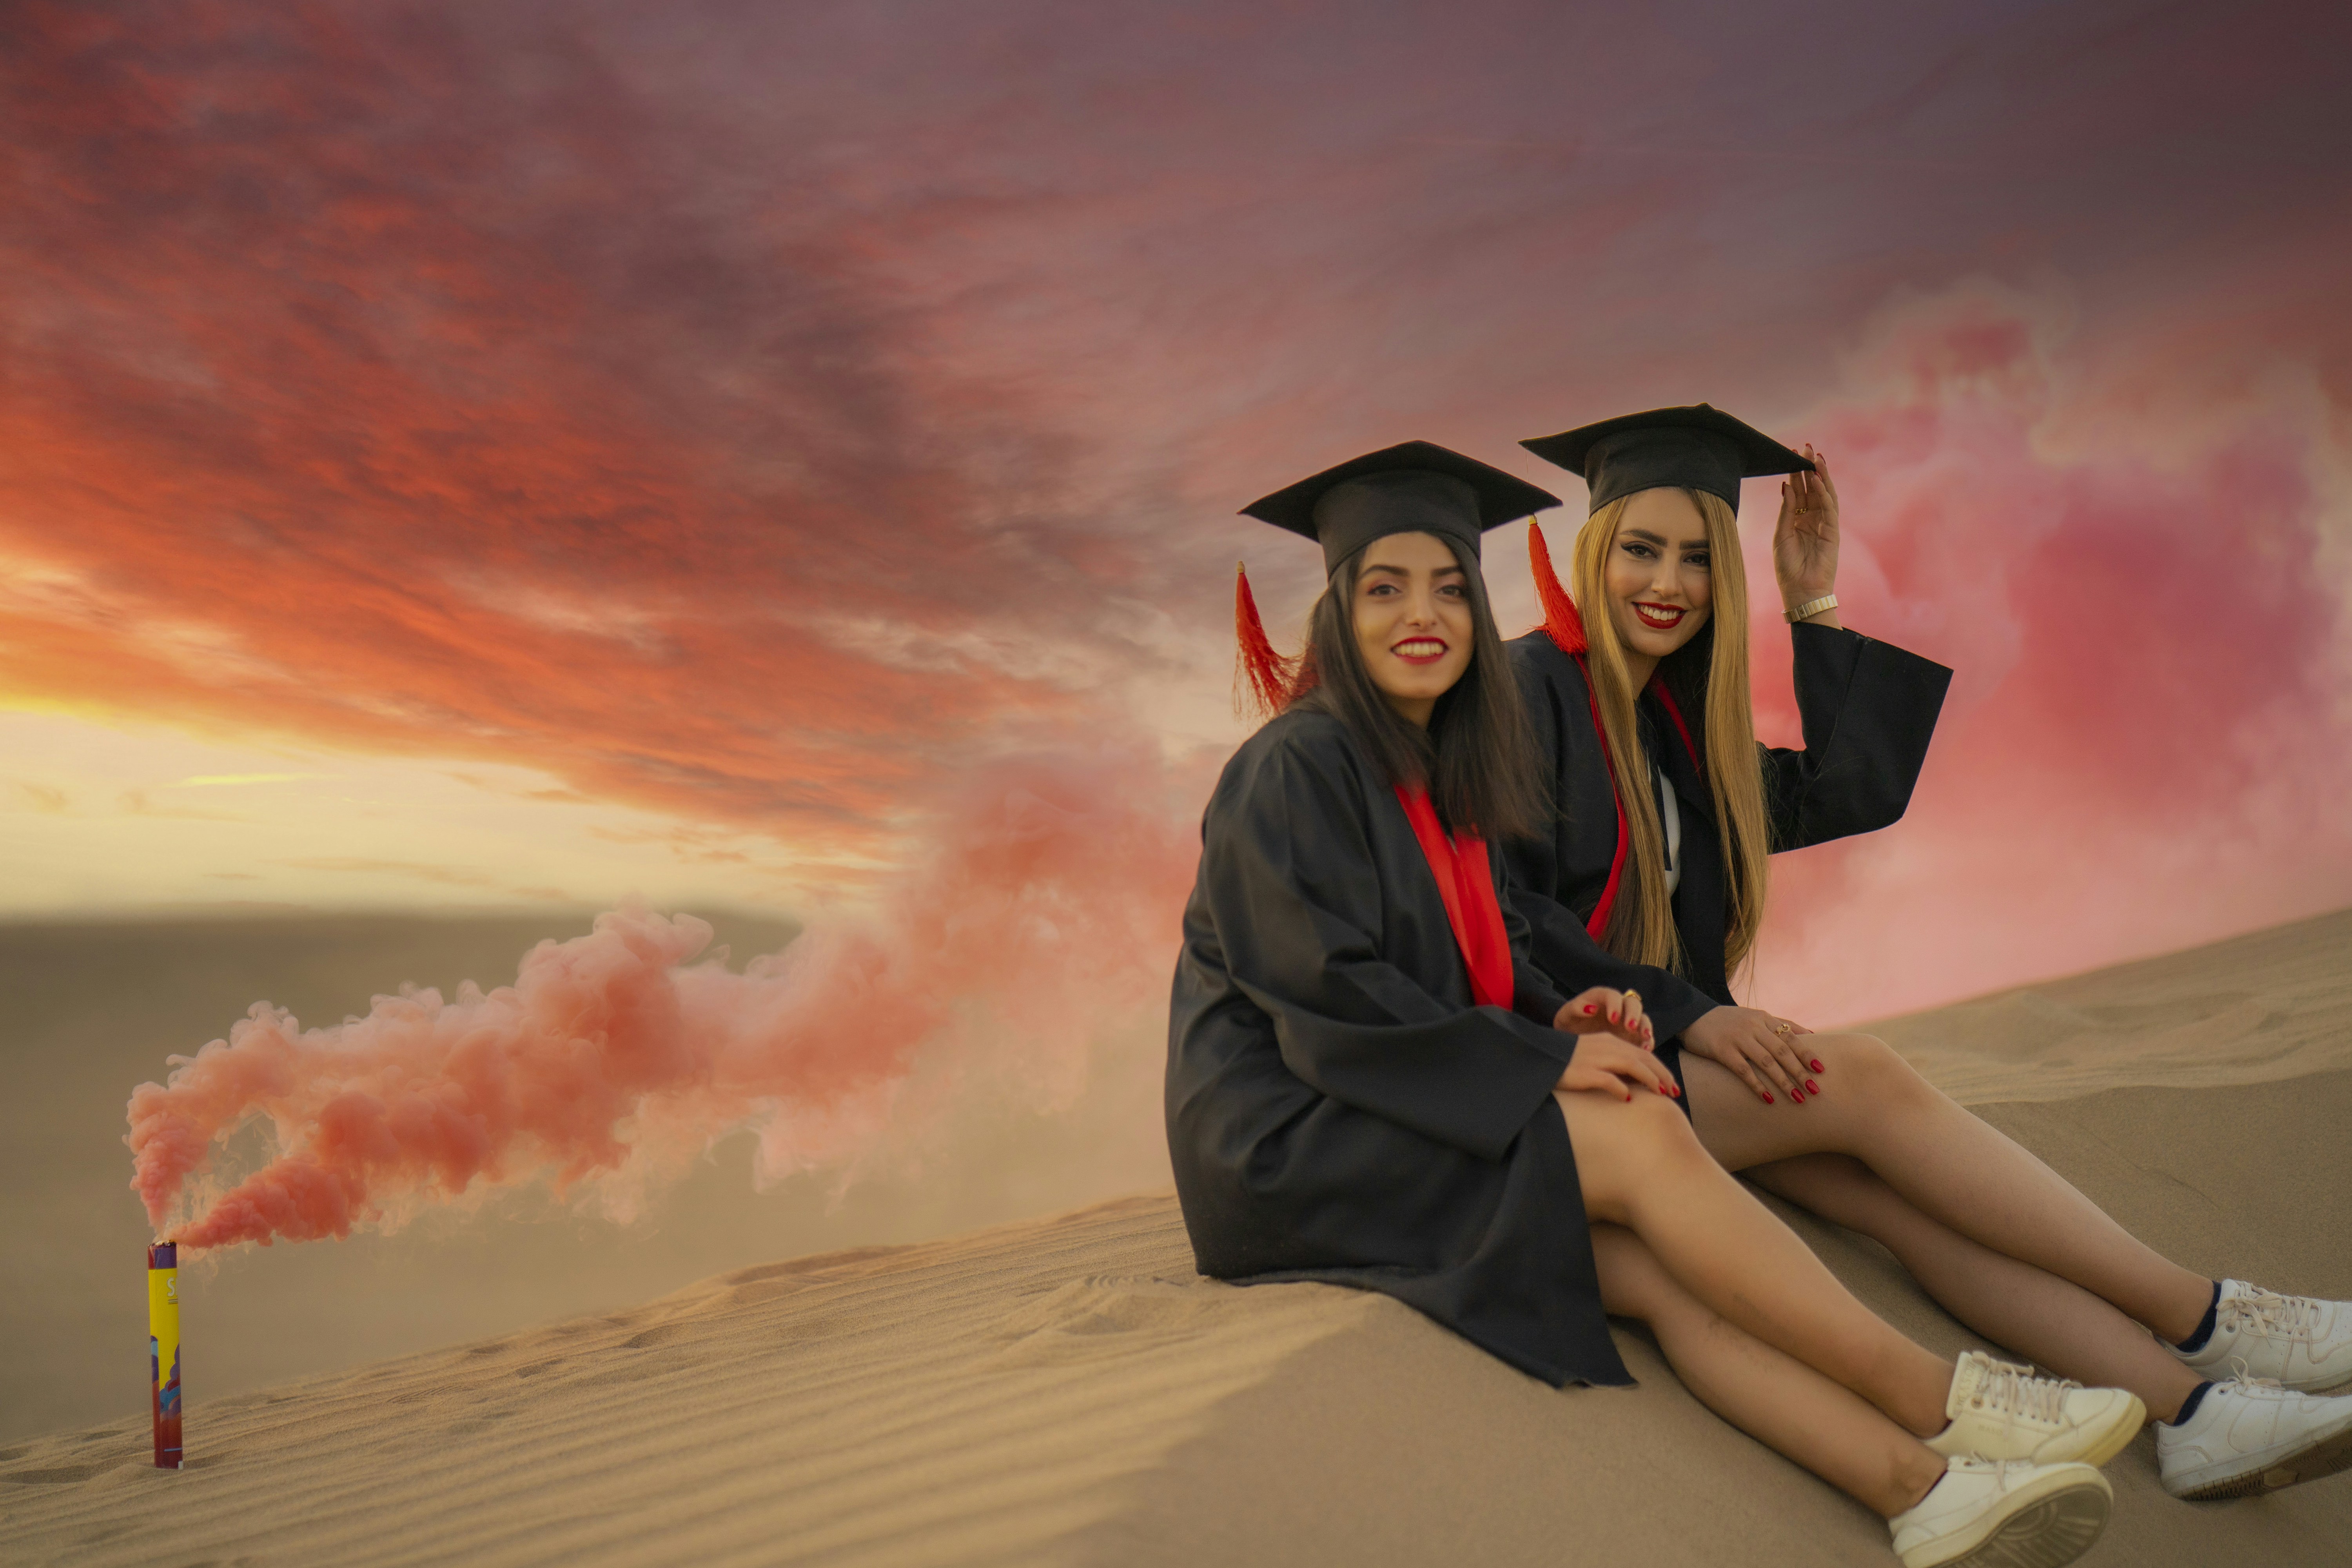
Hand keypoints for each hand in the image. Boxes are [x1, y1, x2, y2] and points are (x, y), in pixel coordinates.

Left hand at [1553, 986, 1652, 1048]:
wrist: (1572, 1036)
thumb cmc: (1570, 1022)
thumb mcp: (1567, 1015)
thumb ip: (1576, 1008)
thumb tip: (1590, 1008)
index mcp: (1603, 997)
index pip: (1613, 996)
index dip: (1615, 1005)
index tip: (1612, 1018)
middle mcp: (1619, 1006)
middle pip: (1633, 1004)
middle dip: (1633, 1014)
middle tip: (1630, 1027)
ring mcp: (1628, 1020)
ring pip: (1643, 1019)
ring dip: (1645, 1027)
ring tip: (1645, 1037)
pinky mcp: (1634, 1036)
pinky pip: (1645, 1037)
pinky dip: (1648, 1042)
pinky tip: (1646, 1050)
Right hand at [1556, 1035, 1680, 1101]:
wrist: (1536, 1058)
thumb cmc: (1564, 1061)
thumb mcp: (1591, 1055)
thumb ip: (1611, 1063)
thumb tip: (1633, 1082)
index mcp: (1608, 1041)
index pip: (1641, 1054)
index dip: (1659, 1069)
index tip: (1670, 1085)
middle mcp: (1605, 1046)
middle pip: (1642, 1058)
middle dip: (1661, 1075)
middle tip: (1674, 1092)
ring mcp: (1595, 1058)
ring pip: (1632, 1065)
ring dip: (1650, 1079)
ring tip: (1661, 1094)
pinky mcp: (1584, 1072)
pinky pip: (1609, 1080)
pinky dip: (1621, 1089)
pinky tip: (1628, 1099)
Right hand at [1680, 1005, 1818, 1104]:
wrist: (1691, 1016)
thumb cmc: (1727, 1020)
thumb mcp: (1754, 1016)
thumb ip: (1780, 1024)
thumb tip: (1811, 1035)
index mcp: (1763, 1018)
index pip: (1790, 1037)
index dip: (1806, 1053)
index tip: (1821, 1069)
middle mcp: (1753, 1026)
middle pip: (1782, 1051)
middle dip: (1800, 1071)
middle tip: (1814, 1089)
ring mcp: (1737, 1038)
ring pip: (1766, 1062)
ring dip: (1784, 1081)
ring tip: (1797, 1098)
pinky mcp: (1722, 1050)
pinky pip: (1743, 1070)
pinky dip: (1757, 1085)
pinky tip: (1768, 1098)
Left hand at [1773, 443, 1838, 611]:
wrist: (1800, 591)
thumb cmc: (1788, 568)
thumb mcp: (1781, 535)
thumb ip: (1786, 511)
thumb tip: (1786, 485)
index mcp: (1799, 519)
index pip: (1799, 490)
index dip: (1796, 472)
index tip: (1791, 454)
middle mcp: (1813, 518)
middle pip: (1813, 487)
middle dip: (1810, 467)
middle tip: (1806, 447)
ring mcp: (1825, 524)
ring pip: (1824, 494)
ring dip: (1820, 475)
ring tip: (1814, 457)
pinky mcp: (1833, 532)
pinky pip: (1829, 508)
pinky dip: (1823, 493)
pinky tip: (1816, 479)